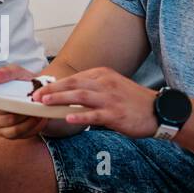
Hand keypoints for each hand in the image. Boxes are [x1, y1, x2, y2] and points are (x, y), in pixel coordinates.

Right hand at [0, 64, 50, 138]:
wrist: (34, 91)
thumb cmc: (22, 82)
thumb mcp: (15, 72)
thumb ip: (5, 72)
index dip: (8, 105)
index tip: (21, 101)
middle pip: (8, 119)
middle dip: (24, 113)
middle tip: (35, 105)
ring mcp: (1, 128)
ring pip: (16, 130)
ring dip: (30, 121)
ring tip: (39, 112)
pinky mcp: (12, 135)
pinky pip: (24, 135)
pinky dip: (35, 127)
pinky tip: (41, 118)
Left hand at [35, 67, 157, 137]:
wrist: (157, 111)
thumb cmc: (132, 101)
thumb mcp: (112, 87)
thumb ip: (92, 89)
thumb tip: (69, 96)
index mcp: (103, 75)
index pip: (74, 77)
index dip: (55, 84)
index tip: (40, 90)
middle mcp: (105, 83)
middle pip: (73, 83)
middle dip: (52, 89)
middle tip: (35, 96)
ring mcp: (110, 98)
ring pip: (80, 96)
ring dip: (60, 98)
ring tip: (44, 103)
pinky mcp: (116, 114)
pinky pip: (95, 114)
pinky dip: (80, 115)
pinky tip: (67, 117)